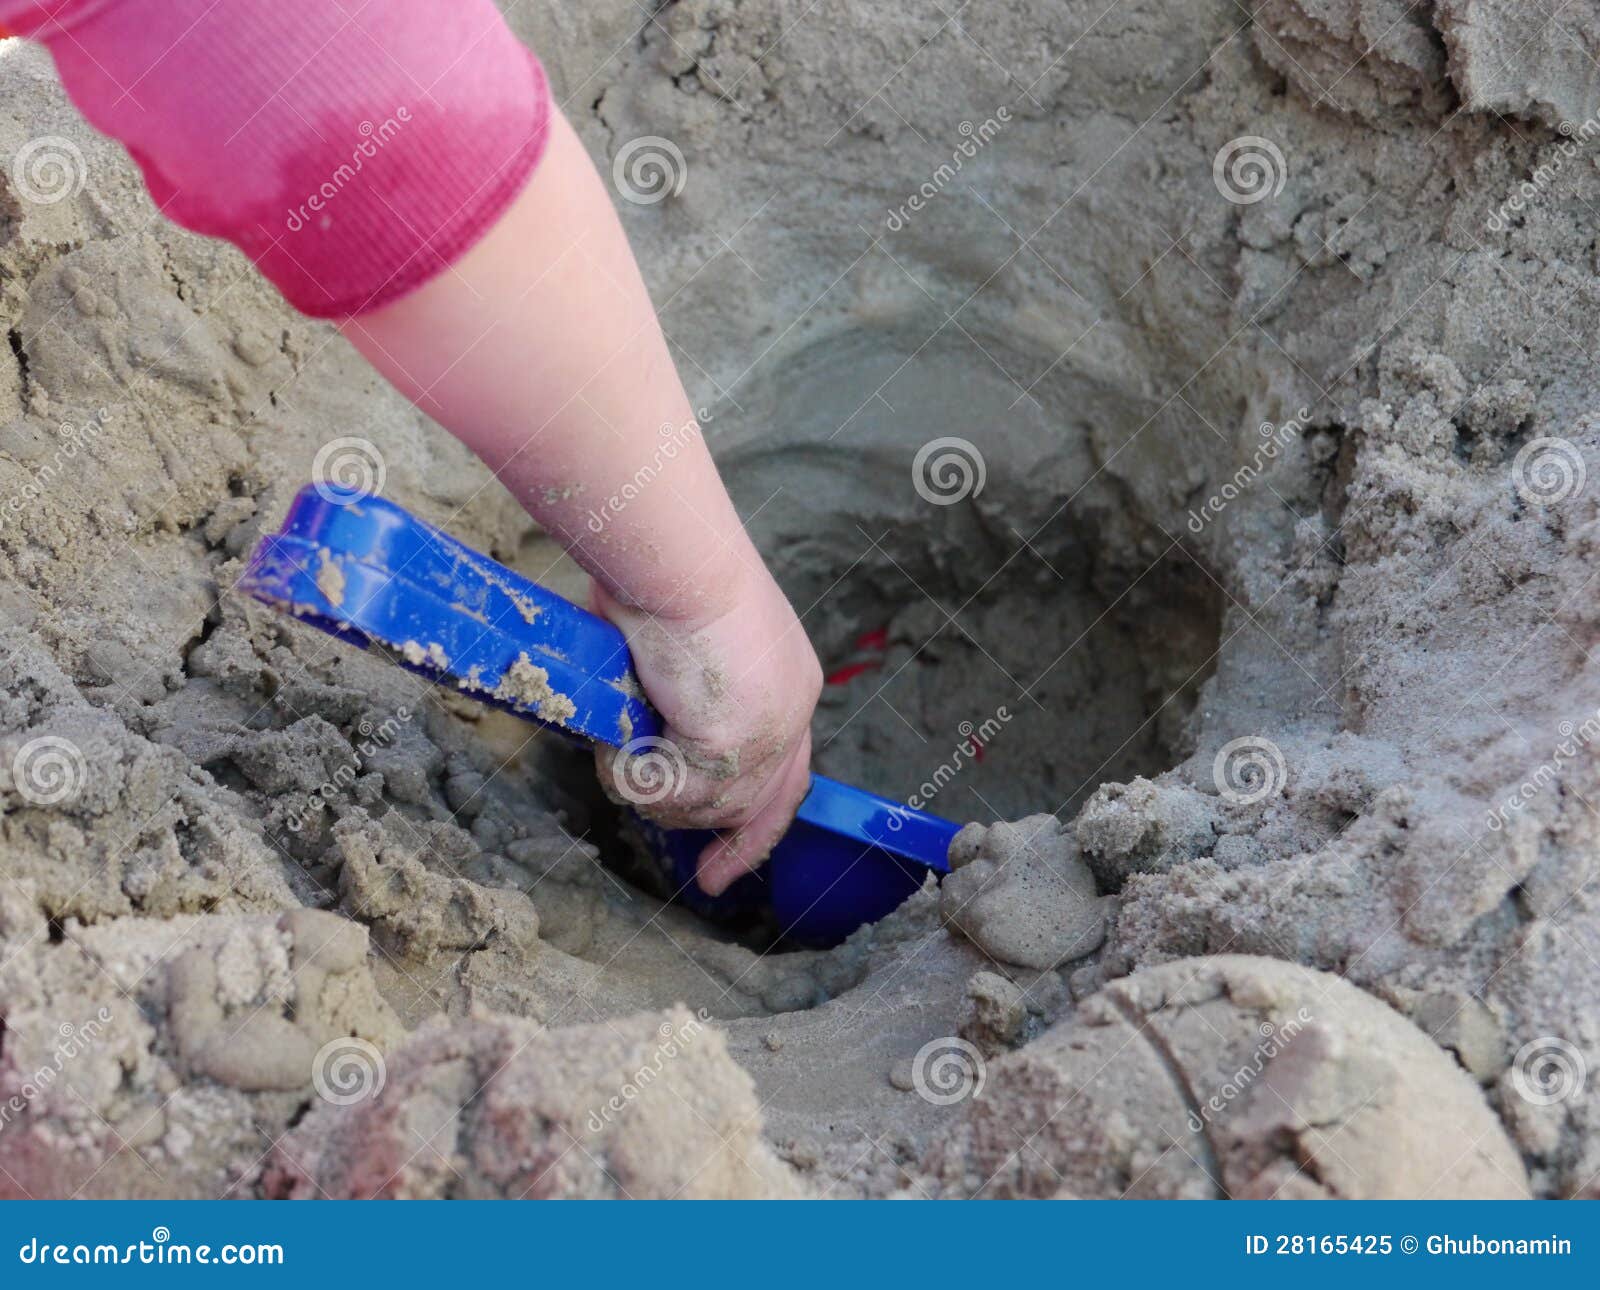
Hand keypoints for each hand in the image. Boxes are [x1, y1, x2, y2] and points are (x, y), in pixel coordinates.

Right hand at [592, 561, 821, 894]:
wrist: (673, 558)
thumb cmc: (664, 574)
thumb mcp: (680, 647)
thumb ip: (676, 697)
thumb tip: (642, 732)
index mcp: (787, 682)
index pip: (787, 772)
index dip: (760, 823)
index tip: (731, 863)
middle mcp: (790, 711)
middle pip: (754, 804)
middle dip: (724, 846)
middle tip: (706, 883)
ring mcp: (767, 732)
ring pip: (699, 804)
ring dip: (650, 787)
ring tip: (618, 746)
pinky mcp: (732, 744)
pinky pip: (670, 791)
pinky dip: (632, 775)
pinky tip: (618, 743)